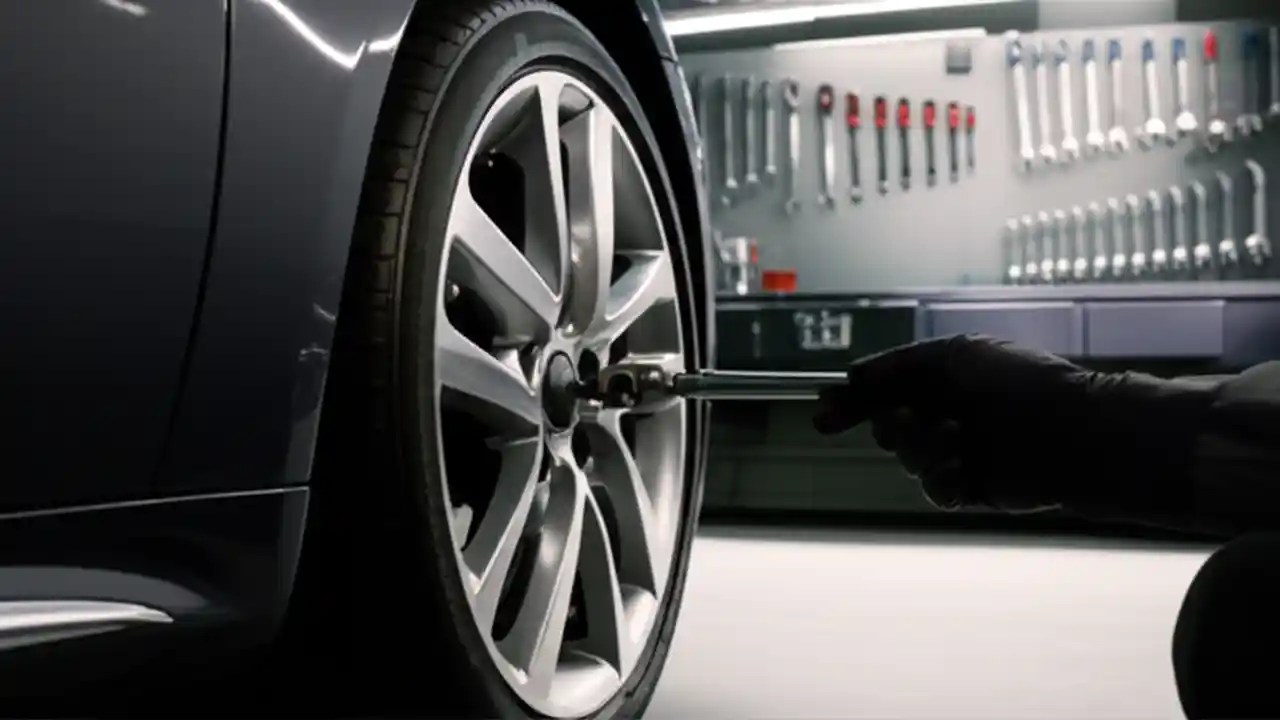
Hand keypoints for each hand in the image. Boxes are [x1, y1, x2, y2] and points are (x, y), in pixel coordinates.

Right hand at [812, 334, 1203, 514]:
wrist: (1068, 432)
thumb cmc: (1017, 383)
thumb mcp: (953, 355)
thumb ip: (897, 366)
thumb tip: (850, 377)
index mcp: (945, 381)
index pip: (884, 392)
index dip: (851, 403)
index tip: (822, 412)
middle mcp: (948, 415)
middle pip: (887, 428)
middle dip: (893, 425)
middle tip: (911, 418)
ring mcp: (959, 454)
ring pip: (908, 460)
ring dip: (925, 448)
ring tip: (959, 437)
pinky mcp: (972, 489)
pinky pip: (933, 490)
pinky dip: (942, 477)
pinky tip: (964, 466)